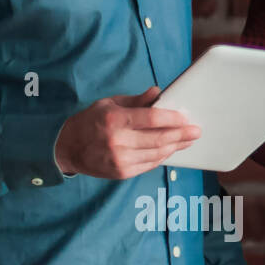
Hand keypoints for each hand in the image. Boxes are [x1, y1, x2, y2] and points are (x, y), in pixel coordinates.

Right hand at [53, 86, 200, 178]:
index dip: (172, 118)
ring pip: (158, 153)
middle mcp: (118, 140)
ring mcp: (121, 158)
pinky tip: (171, 149)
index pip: (151, 118)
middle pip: (159, 138)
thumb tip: (158, 92)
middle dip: (182, 135)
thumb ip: (135, 101)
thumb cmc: (91, 122)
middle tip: (196, 131)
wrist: (68, 149)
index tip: (186, 118)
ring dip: (176, 146)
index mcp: (114, 119)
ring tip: (188, 140)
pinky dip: (163, 156)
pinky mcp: (123, 172)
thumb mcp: (108, 104)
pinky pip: (151, 164)